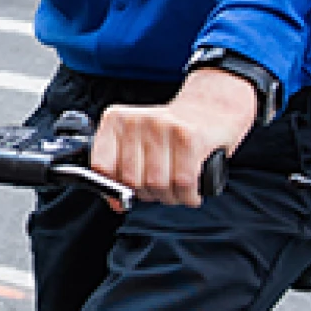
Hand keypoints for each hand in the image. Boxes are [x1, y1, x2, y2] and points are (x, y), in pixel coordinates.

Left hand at [90, 69, 256, 207]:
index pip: (101, 165)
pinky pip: (184, 183)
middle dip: (148, 195)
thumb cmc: (169, 132)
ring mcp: (163, 127)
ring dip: (170, 197)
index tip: (124, 194)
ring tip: (176, 189)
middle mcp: (136, 120)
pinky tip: (191, 192)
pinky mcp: (190, 137)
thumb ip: (120, 169)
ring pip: (158, 184)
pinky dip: (188, 196)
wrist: (209, 108)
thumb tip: (115, 202)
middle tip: (160, 189)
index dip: (112, 188)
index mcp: (116, 120)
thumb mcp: (137, 142)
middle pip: (132, 180)